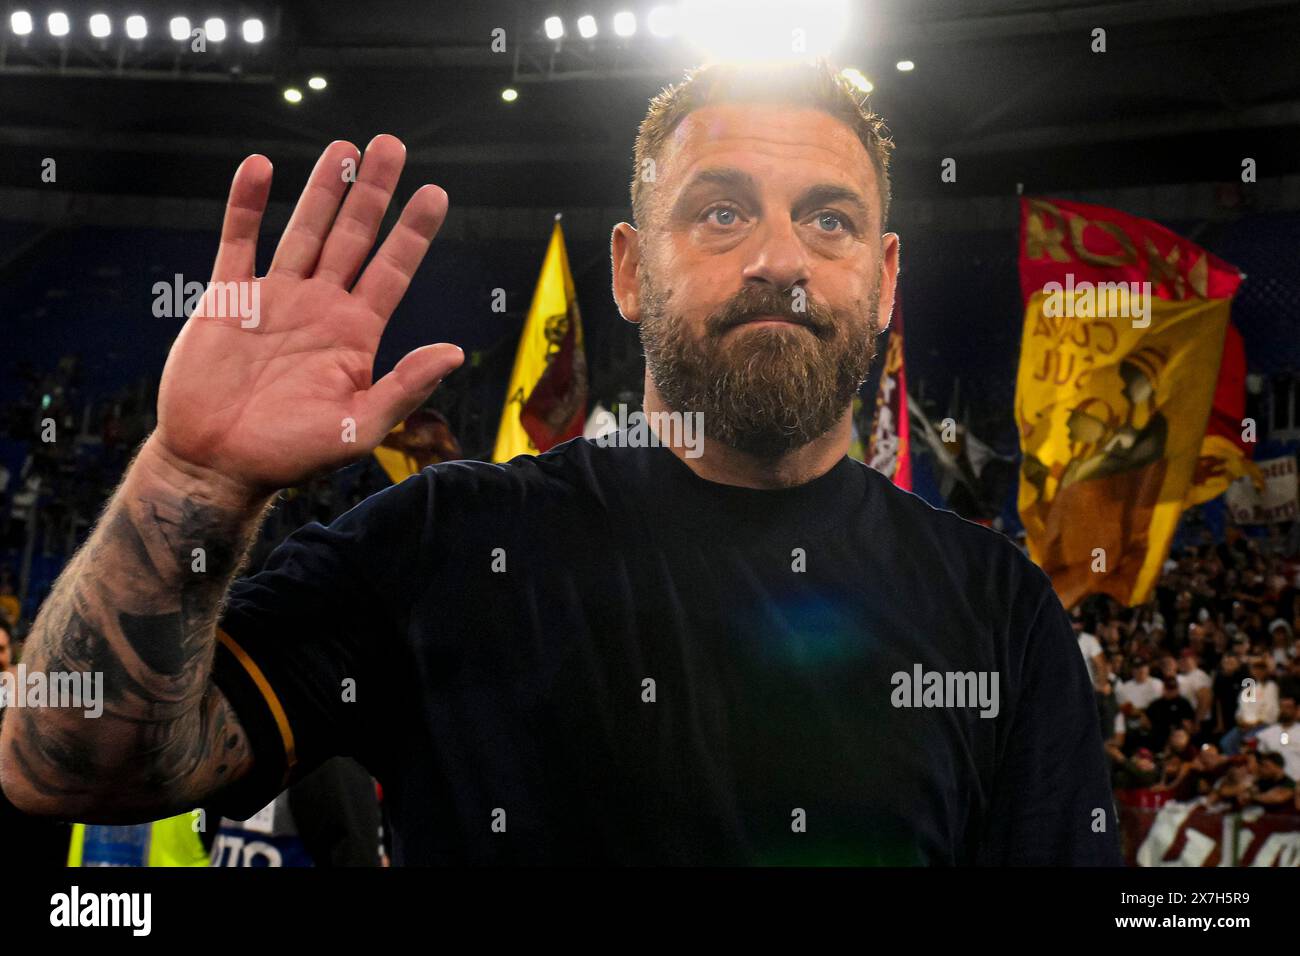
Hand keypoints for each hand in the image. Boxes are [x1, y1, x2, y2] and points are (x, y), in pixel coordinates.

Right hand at [153, 135, 463, 495]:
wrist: (218, 464)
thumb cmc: (291, 456)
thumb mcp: (359, 428)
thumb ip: (405, 388)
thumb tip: (453, 353)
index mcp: (355, 335)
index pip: (393, 271)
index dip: (413, 232)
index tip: (435, 193)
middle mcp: (320, 308)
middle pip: (354, 237)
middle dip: (372, 192)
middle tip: (391, 144)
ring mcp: (275, 298)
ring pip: (305, 230)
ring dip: (323, 189)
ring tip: (344, 146)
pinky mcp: (229, 298)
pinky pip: (239, 240)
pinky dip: (247, 204)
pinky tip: (260, 167)